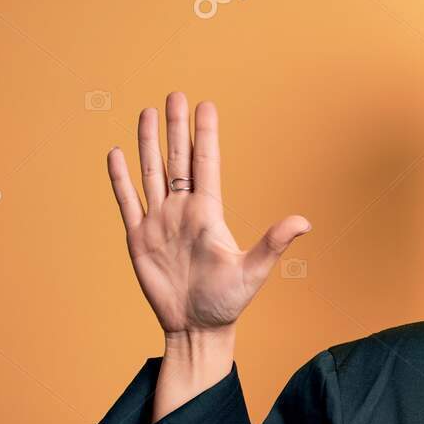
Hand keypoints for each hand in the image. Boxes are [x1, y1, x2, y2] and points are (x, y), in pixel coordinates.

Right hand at [107, 91, 310, 335]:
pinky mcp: (139, 239)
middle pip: (177, 160)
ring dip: (149, 144)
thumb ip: (274, 243)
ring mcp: (159, 222)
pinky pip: (127, 202)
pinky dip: (120, 179)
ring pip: (151, 173)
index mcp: (209, 214)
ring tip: (148, 113)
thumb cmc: (228, 303)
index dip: (205, 135)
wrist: (196, 328)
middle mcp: (183, 211)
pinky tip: (117, 153)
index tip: (205, 106)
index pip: (206, 165)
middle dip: (176, 128)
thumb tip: (305, 222)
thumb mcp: (253, 271)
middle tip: (176, 95)